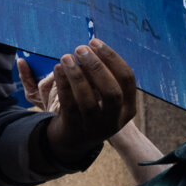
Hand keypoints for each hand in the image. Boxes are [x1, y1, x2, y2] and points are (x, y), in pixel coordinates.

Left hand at [21, 52, 159, 180]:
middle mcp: (114, 119)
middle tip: (81, 48)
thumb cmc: (90, 111)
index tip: (95, 42)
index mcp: (128, 108)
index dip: (112, 58)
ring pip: (88, 100)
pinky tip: (58, 69)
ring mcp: (94, 126)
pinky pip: (69, 105)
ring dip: (77, 75)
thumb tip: (91, 48)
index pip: (128, 80)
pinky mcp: (75, 128)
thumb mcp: (103, 99)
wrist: (73, 142)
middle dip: (97, 66)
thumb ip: (102, 78)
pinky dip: (63, 85)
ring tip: (66, 57)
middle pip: (111, 91)